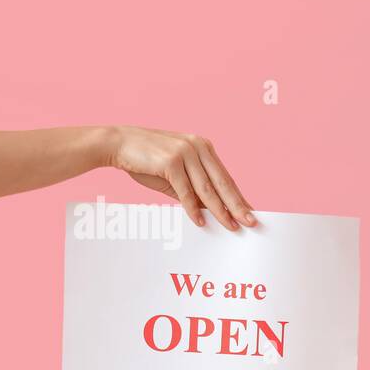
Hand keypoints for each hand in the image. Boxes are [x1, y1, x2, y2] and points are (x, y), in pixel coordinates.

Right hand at [104, 126, 255, 230]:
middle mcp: (198, 147)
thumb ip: (194, 190)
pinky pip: (185, 191)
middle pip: (222, 183)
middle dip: (237, 206)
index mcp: (203, 148)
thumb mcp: (176, 174)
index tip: (251, 213)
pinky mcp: (171, 161)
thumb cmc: (147, 160)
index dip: (239, 197)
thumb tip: (212, 212)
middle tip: (252, 223)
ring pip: (207, 188)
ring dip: (220, 211)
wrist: (117, 143)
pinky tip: (200, 222)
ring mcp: (185, 152)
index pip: (225, 177)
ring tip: (231, 226)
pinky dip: (192, 208)